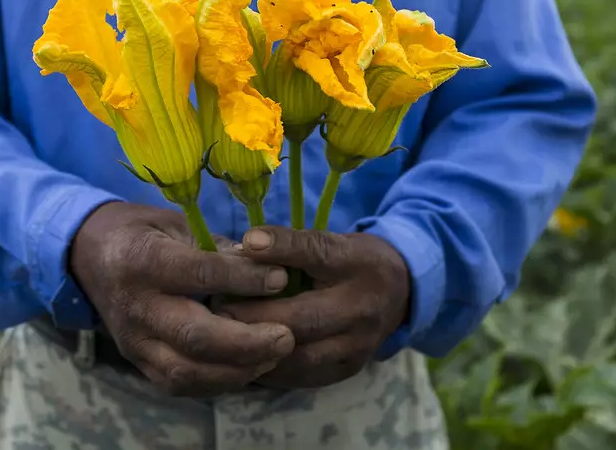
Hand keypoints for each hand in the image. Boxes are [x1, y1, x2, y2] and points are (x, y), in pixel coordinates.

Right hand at [69, 202, 295, 395]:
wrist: (88, 255)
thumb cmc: (142, 233)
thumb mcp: (175, 224)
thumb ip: (216, 248)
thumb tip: (265, 266)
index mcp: (143, 261)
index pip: (199, 275)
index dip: (243, 279)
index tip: (282, 279)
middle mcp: (136, 307)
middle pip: (194, 336)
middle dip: (247, 342)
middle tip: (287, 337)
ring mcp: (133, 341)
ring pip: (187, 371)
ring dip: (237, 370)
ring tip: (274, 356)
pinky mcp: (137, 362)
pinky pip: (179, 384)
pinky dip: (218, 381)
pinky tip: (249, 368)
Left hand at [218, 226, 409, 388]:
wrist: (400, 294)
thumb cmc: (351, 261)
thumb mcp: (333, 240)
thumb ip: (294, 245)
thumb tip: (244, 245)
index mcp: (357, 264)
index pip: (318, 252)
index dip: (282, 247)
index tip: (247, 241)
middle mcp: (360, 308)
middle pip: (302, 317)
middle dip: (253, 315)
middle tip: (215, 309)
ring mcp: (356, 346)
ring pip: (298, 355)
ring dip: (255, 347)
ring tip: (221, 336)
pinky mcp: (346, 371)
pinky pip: (298, 375)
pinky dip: (266, 367)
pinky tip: (239, 357)